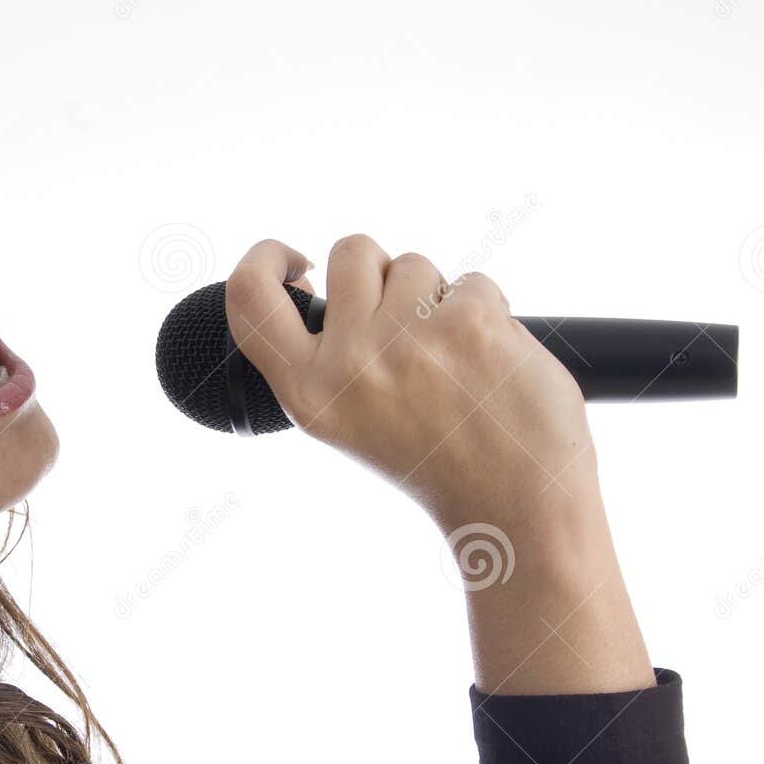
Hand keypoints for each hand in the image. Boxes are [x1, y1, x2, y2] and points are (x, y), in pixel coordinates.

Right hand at [226, 236, 653, 692]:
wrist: (515, 510)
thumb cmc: (439, 462)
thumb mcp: (351, 421)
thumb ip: (332, 356)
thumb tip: (334, 279)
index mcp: (308, 393)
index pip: (248, 298)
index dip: (264, 258)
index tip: (297, 261)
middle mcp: (347, 364)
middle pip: (350, 253)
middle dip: (383, 272)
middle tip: (408, 324)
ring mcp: (407, 340)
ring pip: (415, 263)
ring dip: (438, 297)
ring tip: (455, 359)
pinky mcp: (468, 324)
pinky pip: (473, 282)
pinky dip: (488, 314)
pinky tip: (491, 364)